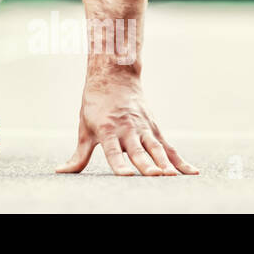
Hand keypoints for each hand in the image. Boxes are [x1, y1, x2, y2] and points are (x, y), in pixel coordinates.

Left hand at [56, 71, 198, 175]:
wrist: (114, 77)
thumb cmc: (95, 105)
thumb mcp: (84, 128)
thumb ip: (78, 155)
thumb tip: (61, 171)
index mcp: (107, 130)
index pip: (113, 151)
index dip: (119, 164)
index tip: (126, 175)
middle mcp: (127, 129)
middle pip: (138, 151)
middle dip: (146, 165)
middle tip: (155, 176)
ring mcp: (143, 128)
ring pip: (156, 148)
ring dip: (165, 163)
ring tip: (171, 176)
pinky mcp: (155, 129)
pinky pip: (169, 148)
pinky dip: (181, 161)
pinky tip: (192, 173)